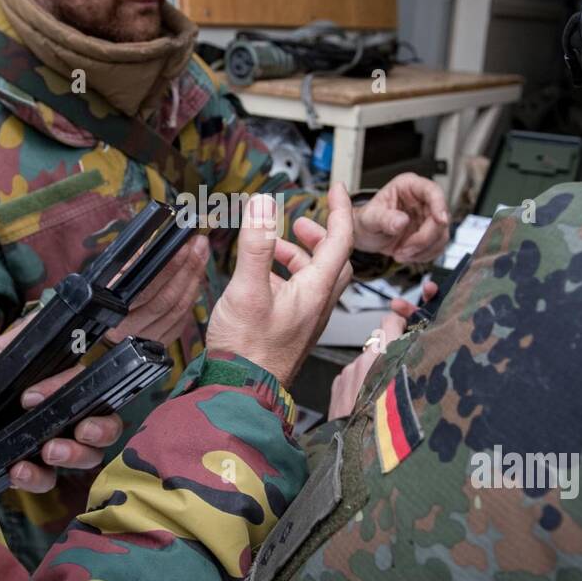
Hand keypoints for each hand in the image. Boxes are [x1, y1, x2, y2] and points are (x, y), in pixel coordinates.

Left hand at [0, 315, 123, 493]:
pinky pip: (47, 480)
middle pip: (105, 430)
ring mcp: (52, 447)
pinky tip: (17, 469)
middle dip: (101, 432)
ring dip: (74, 456)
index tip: (36, 395)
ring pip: (86, 458)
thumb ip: (26, 337)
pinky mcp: (30, 472)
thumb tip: (48, 313)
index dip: (80, 394)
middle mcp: (66, 419)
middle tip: (81, 430)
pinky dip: (36, 477)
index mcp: (66, 389)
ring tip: (48, 451)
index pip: (94, 392)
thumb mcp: (0, 354)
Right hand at [105, 234, 208, 345]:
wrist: (105, 331)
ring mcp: (147, 339)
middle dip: (187, 268)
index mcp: (114, 311)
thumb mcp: (110, 277)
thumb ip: (131, 262)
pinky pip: (183, 319)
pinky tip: (197, 278)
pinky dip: (192, 296)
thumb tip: (155, 245)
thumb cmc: (108, 296)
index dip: (168, 267)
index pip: (147, 288)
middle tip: (199, 245)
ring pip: (178, 309)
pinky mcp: (161, 343)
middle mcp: (130, 329)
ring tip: (202, 255)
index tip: (183, 246)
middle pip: (167, 299)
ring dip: (194, 280)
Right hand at [206, 183, 354, 386]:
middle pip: (333, 259)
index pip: (340, 239)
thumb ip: (257, 244)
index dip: (340, 209)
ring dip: (299, 255)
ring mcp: (306, 318)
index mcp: (315, 290)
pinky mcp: (292, 329)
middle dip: (320, 234)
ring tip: (272, 246)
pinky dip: (287, 276)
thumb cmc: (248, 350)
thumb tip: (264, 204)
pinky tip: (263, 278)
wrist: (241, 391)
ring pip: (315, 277)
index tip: (337, 189)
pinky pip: (300, 294)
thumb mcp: (248, 289)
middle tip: (299, 221)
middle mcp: (317, 304)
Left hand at [328, 280, 437, 419]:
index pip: (391, 323)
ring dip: (374, 374)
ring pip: (366, 364)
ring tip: (384, 400)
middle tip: (399, 374)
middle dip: (390, 355)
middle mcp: (364, 361)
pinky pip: (352, 378)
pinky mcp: (337, 385)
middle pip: (381, 346)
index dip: (400, 323)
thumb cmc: (388, 427)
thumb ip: (412, 364)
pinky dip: (360, 386)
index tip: (406, 326)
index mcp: (385, 358)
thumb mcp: (412, 391)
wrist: (356, 454)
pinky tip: (368, 405)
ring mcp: (348, 373)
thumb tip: (413, 346)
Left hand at [352, 173, 450, 263]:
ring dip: (422, 250)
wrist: (367, 236)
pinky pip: (437, 247)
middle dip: (423, 239)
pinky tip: (408, 255)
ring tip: (401, 254)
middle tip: (404, 250)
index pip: (432, 191)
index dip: (439, 205)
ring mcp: (428, 218)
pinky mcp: (430, 234)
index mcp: (408, 187)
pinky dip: (423, 255)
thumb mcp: (369, 219)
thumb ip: (383, 219)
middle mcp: (422, 200)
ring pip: (441, 235)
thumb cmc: (367, 221)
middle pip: (439, 218)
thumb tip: (401, 221)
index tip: (440, 220)